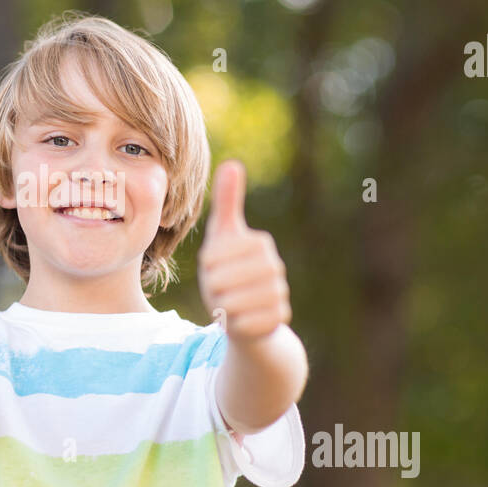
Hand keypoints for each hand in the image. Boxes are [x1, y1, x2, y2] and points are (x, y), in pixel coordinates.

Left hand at [198, 159, 291, 339]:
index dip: (207, 266)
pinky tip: (239, 319)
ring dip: (222, 306)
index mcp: (260, 243)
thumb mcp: (222, 235)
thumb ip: (227, 201)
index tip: (215, 268)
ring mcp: (279, 294)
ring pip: (232, 303)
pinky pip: (243, 323)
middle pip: (222, 280)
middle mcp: (275, 267)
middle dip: (213, 288)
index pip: (215, 256)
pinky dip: (233, 324)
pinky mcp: (278, 320)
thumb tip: (232, 163)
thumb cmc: (228, 269)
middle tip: (220, 289)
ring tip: (228, 302)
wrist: (246, 312)